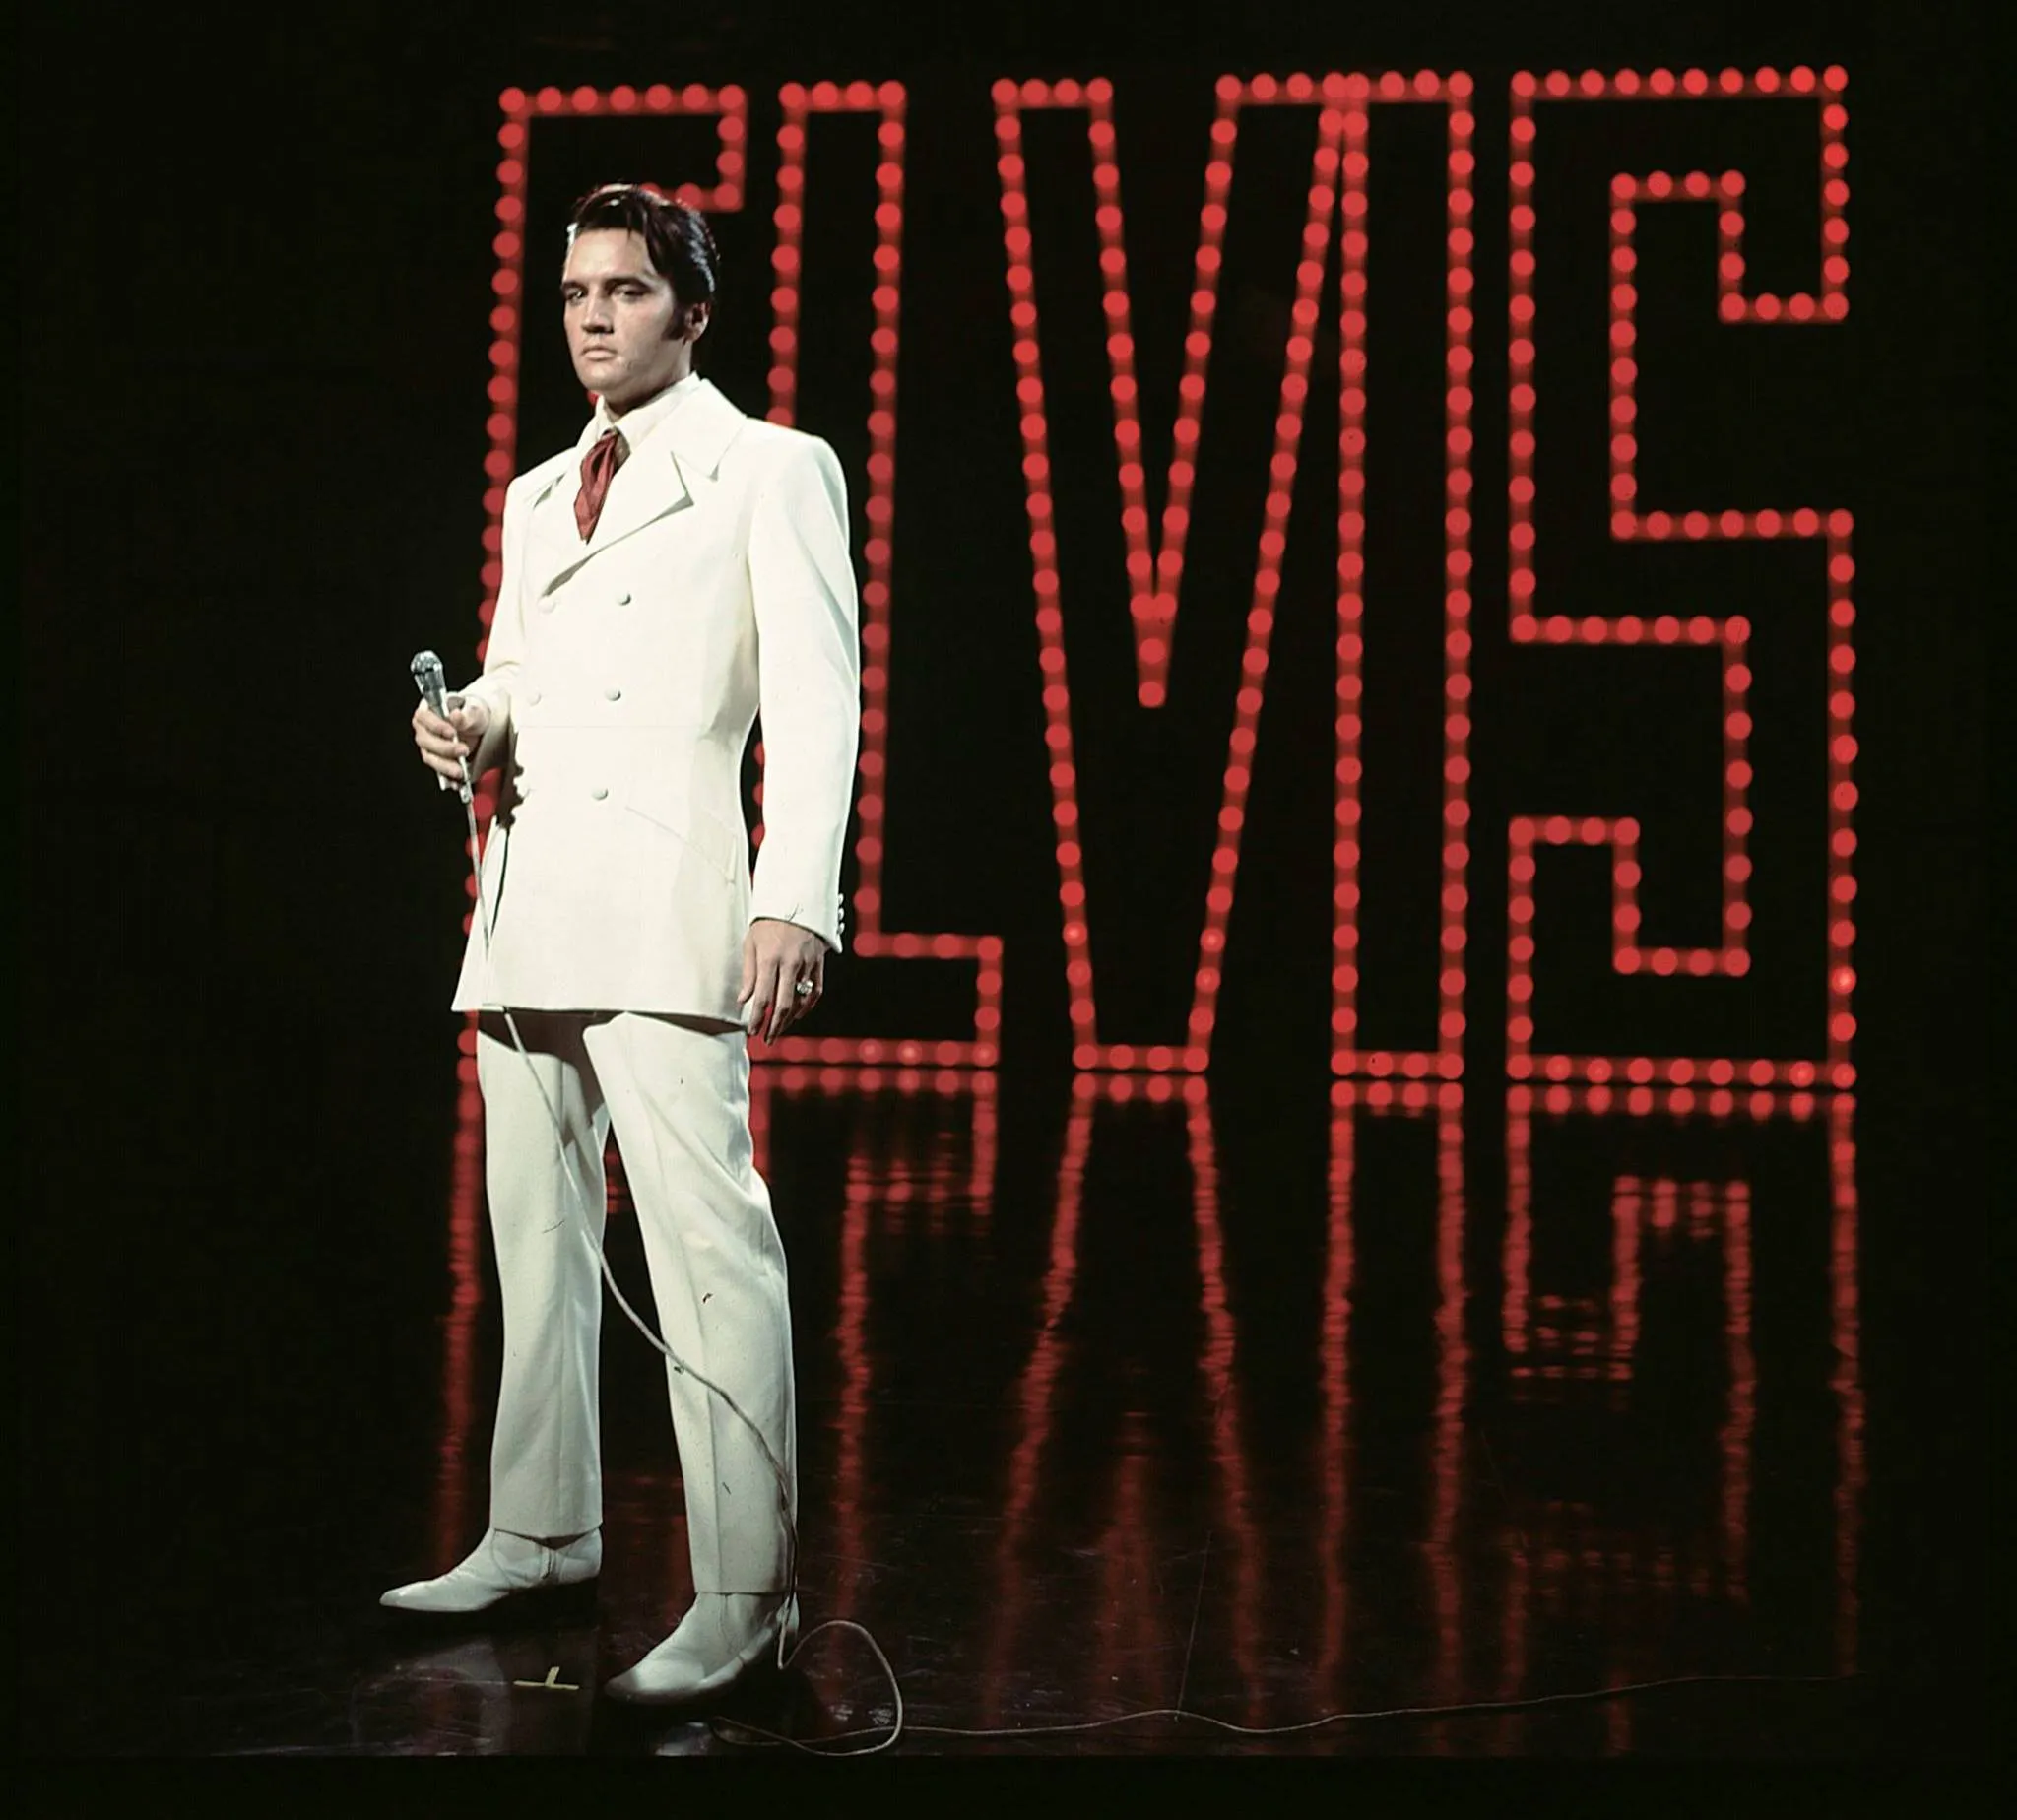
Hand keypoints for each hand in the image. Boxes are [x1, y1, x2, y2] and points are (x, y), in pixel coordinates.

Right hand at [413, 694, 489, 783]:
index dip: (436, 726)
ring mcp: (429, 748)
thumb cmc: (470, 716)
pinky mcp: (438, 762)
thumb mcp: (473, 711)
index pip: (423, 718)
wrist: (477, 730)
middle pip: (426, 741)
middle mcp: (424, 731)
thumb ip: (465, 715)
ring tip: (460, 771)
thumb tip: (456, 715)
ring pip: (431, 759)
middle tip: (463, 750)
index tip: (452, 732)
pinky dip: (448, 779)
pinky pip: (439, 773)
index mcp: (427, 713)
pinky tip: (457, 783)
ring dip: (445, 767)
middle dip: (444, 748)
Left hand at [738, 918, 826, 1043]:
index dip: (757, 1018)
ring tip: (779, 1030)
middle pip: (783, 1004)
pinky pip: (816, 990)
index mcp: (770, 958)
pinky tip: (798, 1014)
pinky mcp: (819, 962)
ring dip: (790, 1019)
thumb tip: (743, 1000)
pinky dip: (808, 1006)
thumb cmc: (768, 922)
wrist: (796, 901)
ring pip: (801, 1000)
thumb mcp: (751, 943)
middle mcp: (790, 963)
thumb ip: (748, 973)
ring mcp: (808, 963)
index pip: (762, 997)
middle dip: (774, 1025)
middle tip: (767, 1039)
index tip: (752, 1031)